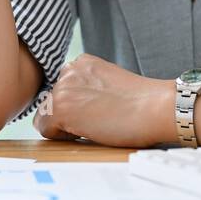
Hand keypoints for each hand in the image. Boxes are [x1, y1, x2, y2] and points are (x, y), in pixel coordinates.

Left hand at [33, 54, 175, 148]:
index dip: (76, 106)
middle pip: (51, 102)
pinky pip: (45, 129)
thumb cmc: (141, 103)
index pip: (61, 89)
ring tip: (93, 125)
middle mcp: (68, 71)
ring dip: (64, 125)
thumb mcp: (107, 83)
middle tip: (96, 120)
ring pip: (46, 115)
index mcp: (81, 62)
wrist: (155, 108)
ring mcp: (62, 89)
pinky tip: (88, 131)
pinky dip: (62, 137)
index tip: (95, 111)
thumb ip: (88, 87)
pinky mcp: (61, 109)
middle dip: (68, 115)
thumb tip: (74, 107)